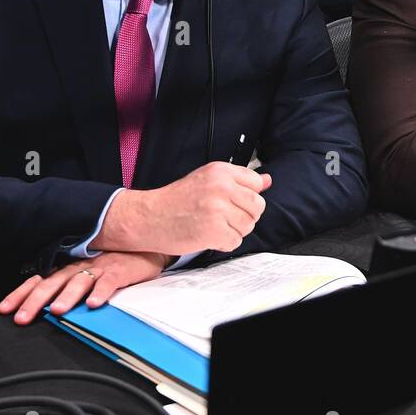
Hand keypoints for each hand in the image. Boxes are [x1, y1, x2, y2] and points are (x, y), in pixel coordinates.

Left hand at [0, 251, 168, 324]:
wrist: (145, 245)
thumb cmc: (115, 261)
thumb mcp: (87, 272)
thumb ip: (69, 287)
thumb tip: (45, 307)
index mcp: (70, 269)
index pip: (40, 281)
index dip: (21, 294)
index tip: (5, 309)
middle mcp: (80, 267)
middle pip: (53, 283)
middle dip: (35, 301)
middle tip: (22, 317)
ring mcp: (100, 268)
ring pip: (79, 282)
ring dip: (66, 296)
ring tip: (56, 310)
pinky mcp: (120, 271)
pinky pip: (109, 282)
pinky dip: (101, 292)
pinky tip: (94, 304)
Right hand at [94, 161, 271, 256]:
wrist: (148, 216)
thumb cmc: (176, 200)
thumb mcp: (207, 179)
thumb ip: (239, 180)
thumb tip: (267, 181)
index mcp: (221, 171)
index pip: (257, 183)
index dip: (247, 197)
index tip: (233, 201)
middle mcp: (221, 187)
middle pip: (257, 207)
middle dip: (244, 216)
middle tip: (224, 217)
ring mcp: (218, 209)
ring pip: (248, 226)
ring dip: (234, 231)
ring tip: (214, 225)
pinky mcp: (214, 230)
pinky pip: (235, 241)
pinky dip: (224, 243)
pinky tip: (209, 236)